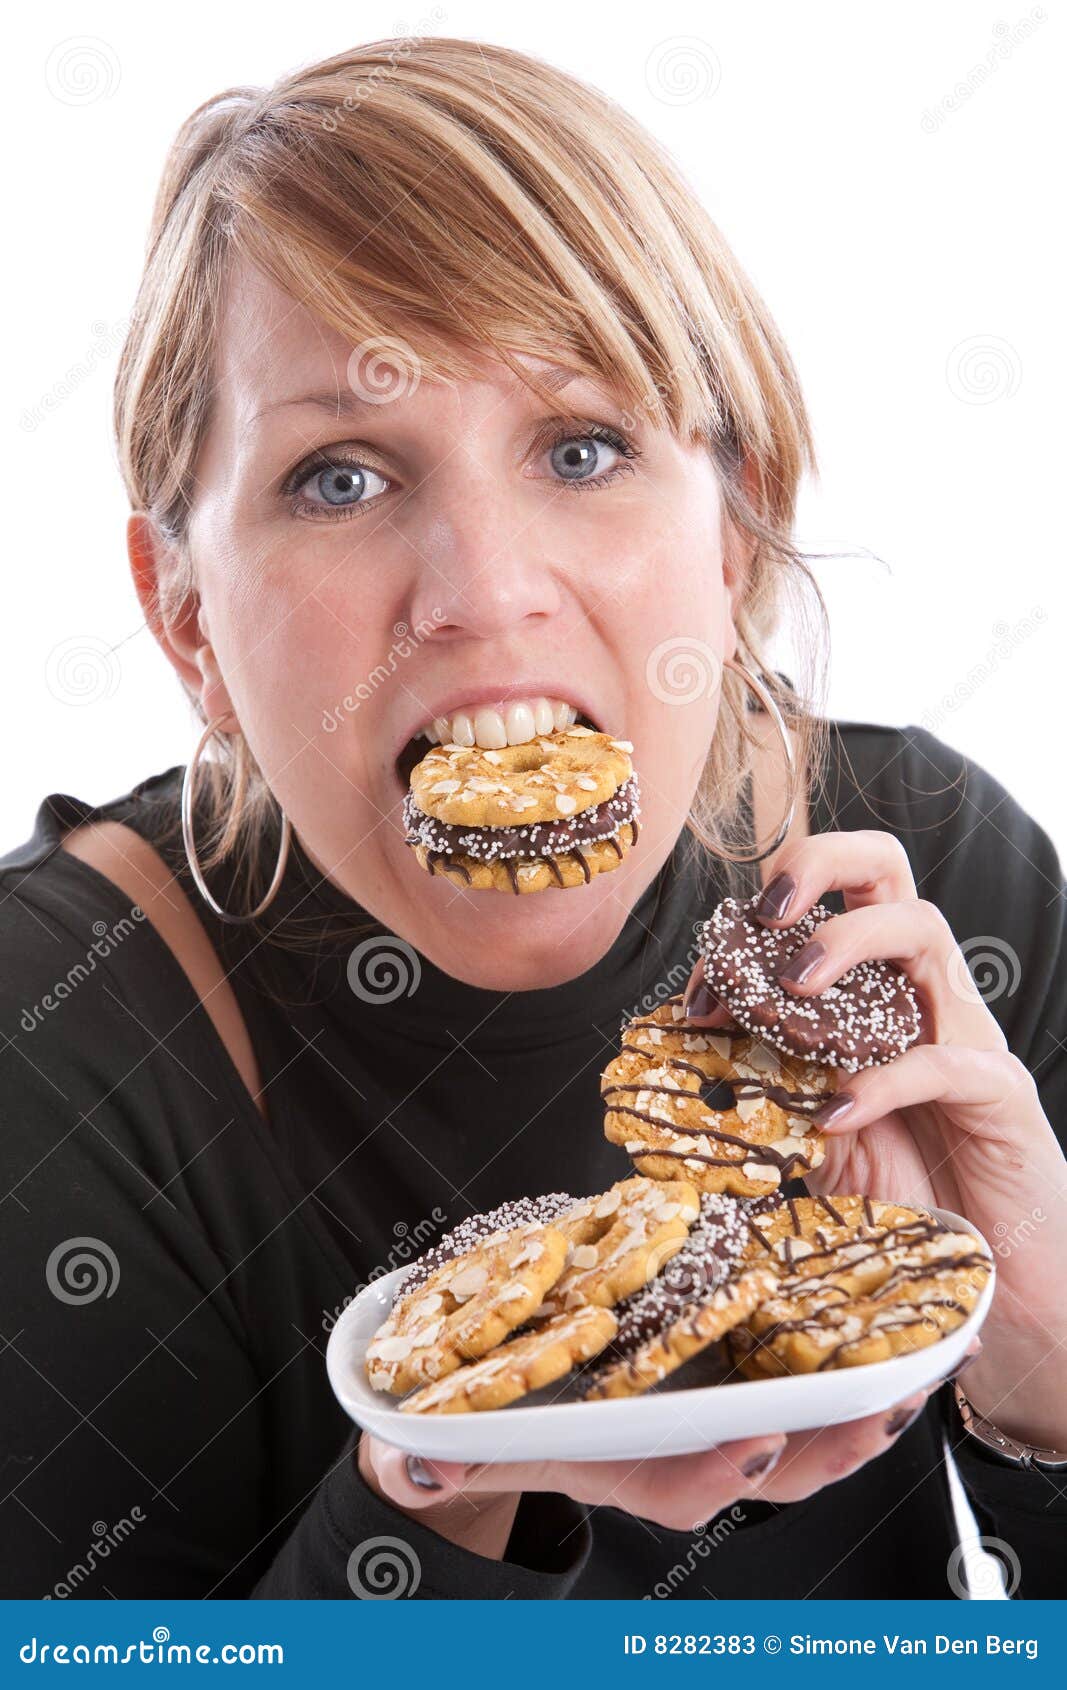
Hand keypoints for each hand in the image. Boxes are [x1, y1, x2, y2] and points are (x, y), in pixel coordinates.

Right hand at [358, 1367, 954, 1555]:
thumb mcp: (456, 1446)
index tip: (754, 1445)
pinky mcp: (717, 1377)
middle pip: (765, 1468)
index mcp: (620, 1470)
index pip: (678, 1486)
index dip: (720, 1473)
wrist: (491, 1425)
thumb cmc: (487, 1432)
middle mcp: (674, 1452)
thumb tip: (420, 1457)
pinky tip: (871, 1342)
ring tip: (904, 1378)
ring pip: (794, 1434)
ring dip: (850, 1414)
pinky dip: (835, 1372)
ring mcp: (703, 1418)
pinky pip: (789, 1385)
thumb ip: (442, 1455)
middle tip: (876, 1412)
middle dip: (827, 1447)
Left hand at [683, 829, 1066, 1448]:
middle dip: (818, 863)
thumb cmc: (906, 1189)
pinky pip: (945, 1059)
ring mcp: (965, 1030)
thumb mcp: (811, 1133)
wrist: (995, 1267)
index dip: (748, 927)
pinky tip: (835, 1112)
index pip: (817, 901)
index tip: (698, 993)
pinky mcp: (998, 1090)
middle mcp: (919, 988)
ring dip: (847, 942)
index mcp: (871, 983)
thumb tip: (673, 1074)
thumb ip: (762, 1092)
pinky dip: (882, 1078)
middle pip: (884, 867)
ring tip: (793, 987)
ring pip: (923, 927)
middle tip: (764, 912)